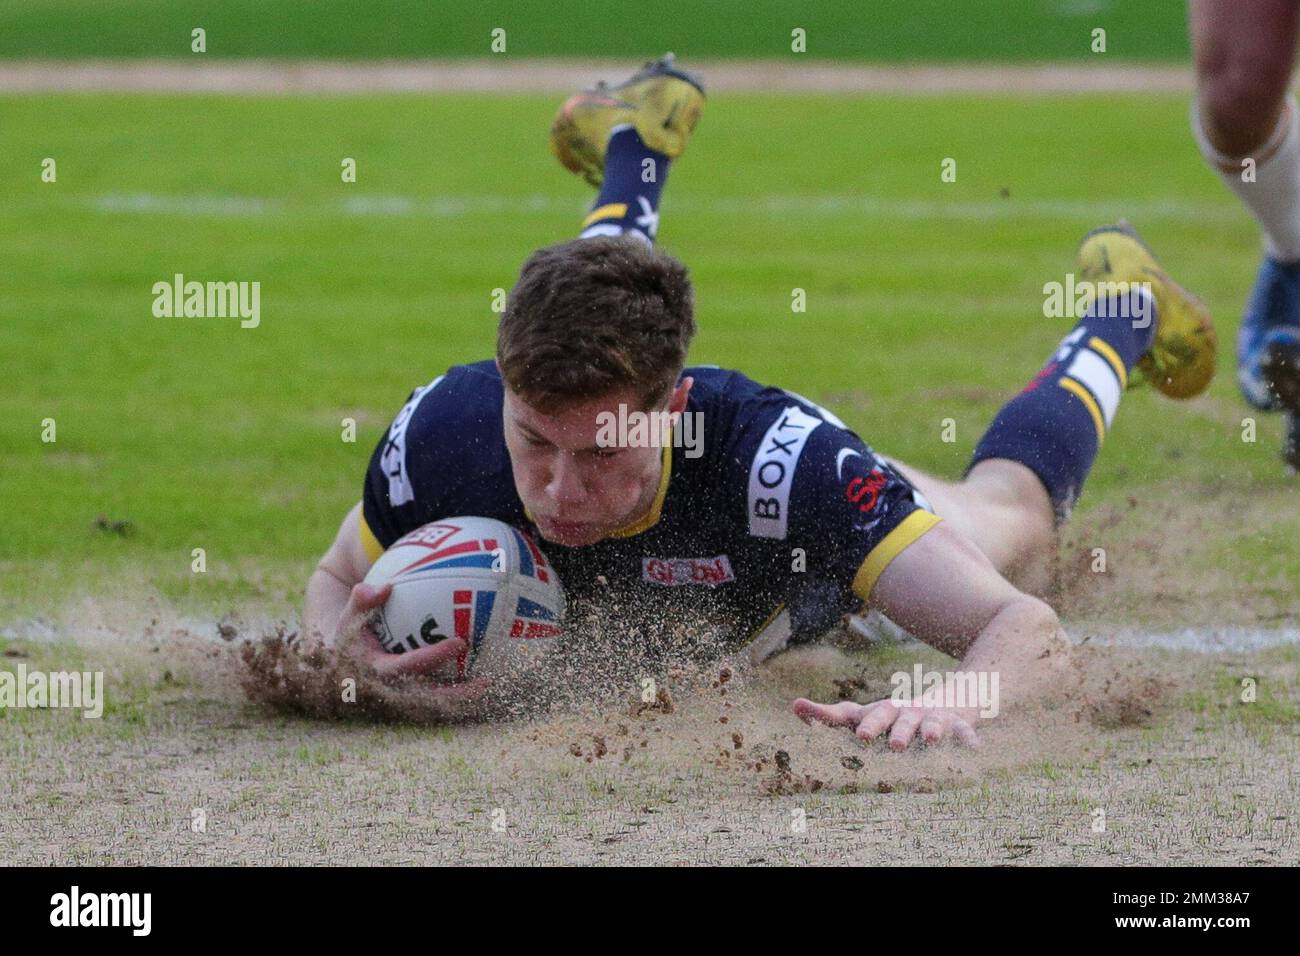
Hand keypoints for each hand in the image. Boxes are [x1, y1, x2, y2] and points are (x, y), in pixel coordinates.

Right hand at [335, 582, 489, 705]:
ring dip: (459, 697)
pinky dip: (455, 690)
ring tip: (488, 685)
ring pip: (433, 701)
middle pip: (426, 695)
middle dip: (455, 693)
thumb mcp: (350, 613)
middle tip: (484, 682)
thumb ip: (363, 599)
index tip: (459, 643)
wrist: (344, 658)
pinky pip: (434, 695)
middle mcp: (390, 687)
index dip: (433, 656)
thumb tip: (385, 587)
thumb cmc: (352, 629)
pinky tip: (479, 680)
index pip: (408, 666)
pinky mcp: (407, 694)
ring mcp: (399, 694)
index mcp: (376, 669)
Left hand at [792, 697, 980, 749]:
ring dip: (932, 731)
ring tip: (932, 741)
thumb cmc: (892, 716)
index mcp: (883, 711)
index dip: (867, 725)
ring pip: (933, 724)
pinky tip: (974, 751)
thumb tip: (793, 705)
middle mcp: (908, 712)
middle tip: (895, 746)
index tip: (861, 737)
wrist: (944, 700)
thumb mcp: (863, 713)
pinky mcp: (958, 725)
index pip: (871, 716)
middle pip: (902, 719)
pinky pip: (965, 732)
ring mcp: (934, 718)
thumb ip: (831, 714)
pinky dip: (968, 740)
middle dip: (899, 731)